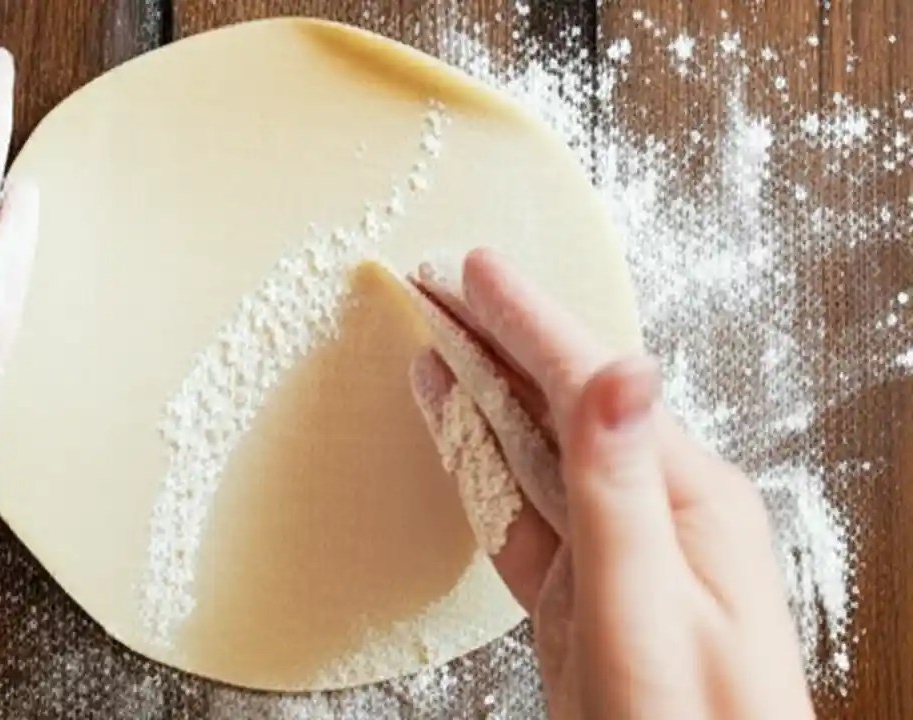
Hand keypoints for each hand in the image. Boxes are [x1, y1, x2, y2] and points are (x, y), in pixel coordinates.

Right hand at [410, 250, 812, 718]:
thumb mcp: (644, 609)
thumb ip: (619, 492)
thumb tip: (621, 371)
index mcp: (687, 497)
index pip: (586, 383)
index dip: (523, 320)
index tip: (471, 270)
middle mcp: (655, 508)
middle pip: (557, 399)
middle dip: (496, 335)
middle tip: (439, 283)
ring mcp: (615, 547)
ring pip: (532, 446)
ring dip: (482, 387)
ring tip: (437, 337)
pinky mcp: (579, 586)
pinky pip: (520, 506)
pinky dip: (481, 462)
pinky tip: (457, 428)